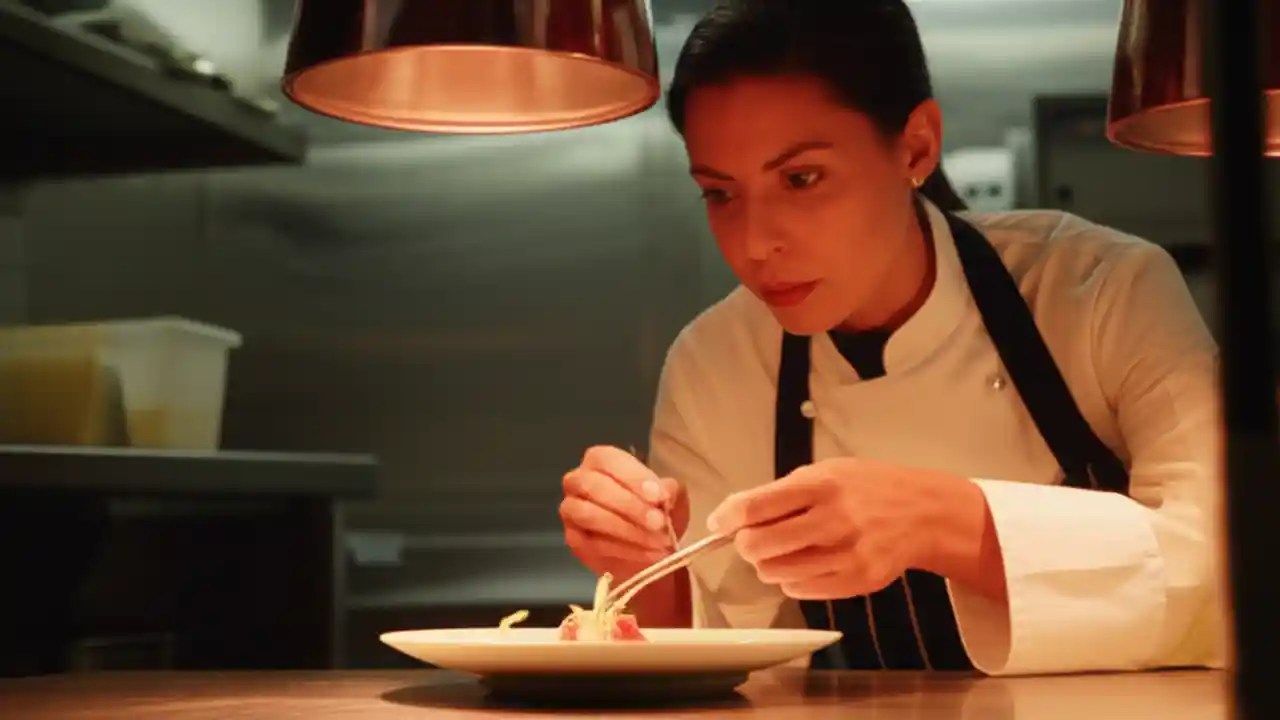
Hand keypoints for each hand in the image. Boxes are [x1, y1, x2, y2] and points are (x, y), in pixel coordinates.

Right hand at [560, 445, 685, 577]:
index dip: (633, 477)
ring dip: (625, 529)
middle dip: (629, 505)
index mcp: (600, 460)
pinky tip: (644, 555)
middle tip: (658, 522)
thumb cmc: (655, 511)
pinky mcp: (573, 539)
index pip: (609, 460)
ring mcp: (571, 510)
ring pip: (589, 515)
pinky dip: (621, 551)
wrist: (647, 547)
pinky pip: (591, 544)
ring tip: (656, 542)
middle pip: (593, 486)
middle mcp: (578, 480)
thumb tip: (666, 493)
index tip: (659, 496)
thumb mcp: (670, 497)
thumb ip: (669, 490)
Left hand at [705, 458, 992, 600]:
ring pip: (773, 573)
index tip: (719, 523)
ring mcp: (845, 554)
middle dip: (746, 544)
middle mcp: (833, 519)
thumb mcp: (827, 472)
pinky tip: (807, 562)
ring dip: (768, 564)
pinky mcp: (856, 582)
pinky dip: (792, 579)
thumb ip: (782, 492)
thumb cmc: (867, 488)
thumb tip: (733, 514)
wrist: (923, 513)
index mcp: (822, 485)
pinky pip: (798, 590)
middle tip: (755, 538)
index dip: (727, 517)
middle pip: (758, 546)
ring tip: (786, 549)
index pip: (756, 506)